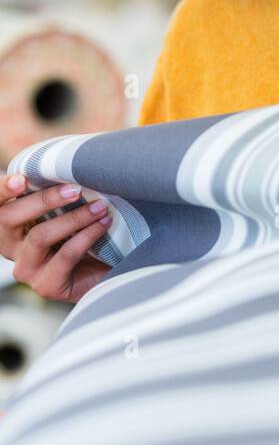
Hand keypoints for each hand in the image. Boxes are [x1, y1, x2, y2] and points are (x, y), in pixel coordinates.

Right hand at [0, 172, 112, 302]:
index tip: (22, 178)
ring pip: (40, 236)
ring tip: (99, 206)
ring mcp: (25, 268)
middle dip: (44, 199)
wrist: (102, 272)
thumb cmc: (81, 233)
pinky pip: (65, 255)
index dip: (3, 188)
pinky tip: (103, 224)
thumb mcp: (65, 208)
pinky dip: (86, 236)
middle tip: (75, 188)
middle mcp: (10, 246)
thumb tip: (71, 159)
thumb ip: (58, 190)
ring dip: (73, 218)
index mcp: (8, 224)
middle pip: (10, 217)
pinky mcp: (45, 285)